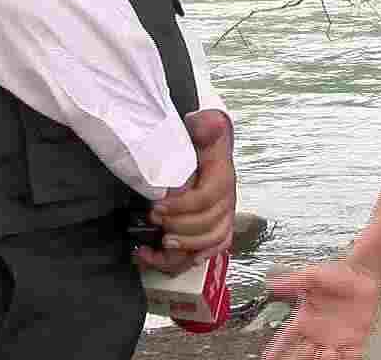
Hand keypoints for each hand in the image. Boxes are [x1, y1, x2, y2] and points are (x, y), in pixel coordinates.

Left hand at [138, 110, 234, 273]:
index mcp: (223, 176)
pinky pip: (214, 248)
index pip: (207, 198)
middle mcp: (227, 199)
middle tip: (153, 221)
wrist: (209, 147)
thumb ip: (205, 124)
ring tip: (159, 246)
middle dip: (179, 227)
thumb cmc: (201, 141)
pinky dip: (196, 256)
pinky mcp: (217, 225)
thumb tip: (207, 122)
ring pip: (212, 240)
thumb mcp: (203, 126)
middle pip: (209, 224)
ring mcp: (224, 215)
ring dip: (186, 247)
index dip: (181, 207)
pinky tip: (175, 258)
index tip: (156, 207)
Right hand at [260, 261, 380, 359]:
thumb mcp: (311, 276)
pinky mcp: (354, 341)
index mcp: (304, 322)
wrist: (362, 275)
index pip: (285, 341)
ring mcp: (335, 340)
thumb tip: (270, 284)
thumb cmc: (336, 275)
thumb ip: (292, 282)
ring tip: (329, 352)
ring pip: (324, 359)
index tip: (268, 358)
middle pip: (303, 356)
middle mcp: (317, 334)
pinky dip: (348, 358)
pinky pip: (349, 357)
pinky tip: (346, 352)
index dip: (276, 351)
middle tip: (310, 348)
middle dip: (303, 357)